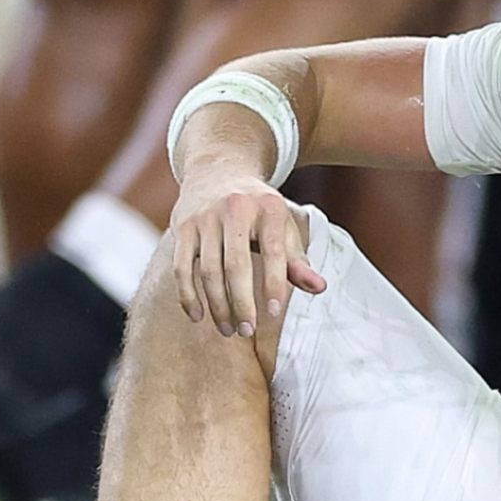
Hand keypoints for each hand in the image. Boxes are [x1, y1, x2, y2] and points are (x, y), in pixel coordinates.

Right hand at [169, 173, 324, 336]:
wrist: (218, 170)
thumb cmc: (258, 209)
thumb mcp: (282, 226)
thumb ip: (297, 260)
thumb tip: (319, 288)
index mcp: (268, 208)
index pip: (272, 251)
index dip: (274, 283)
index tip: (274, 312)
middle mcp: (234, 209)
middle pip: (236, 265)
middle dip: (241, 302)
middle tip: (247, 330)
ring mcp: (204, 218)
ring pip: (208, 271)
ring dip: (217, 306)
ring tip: (229, 330)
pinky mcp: (182, 227)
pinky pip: (181, 268)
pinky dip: (188, 296)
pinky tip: (198, 316)